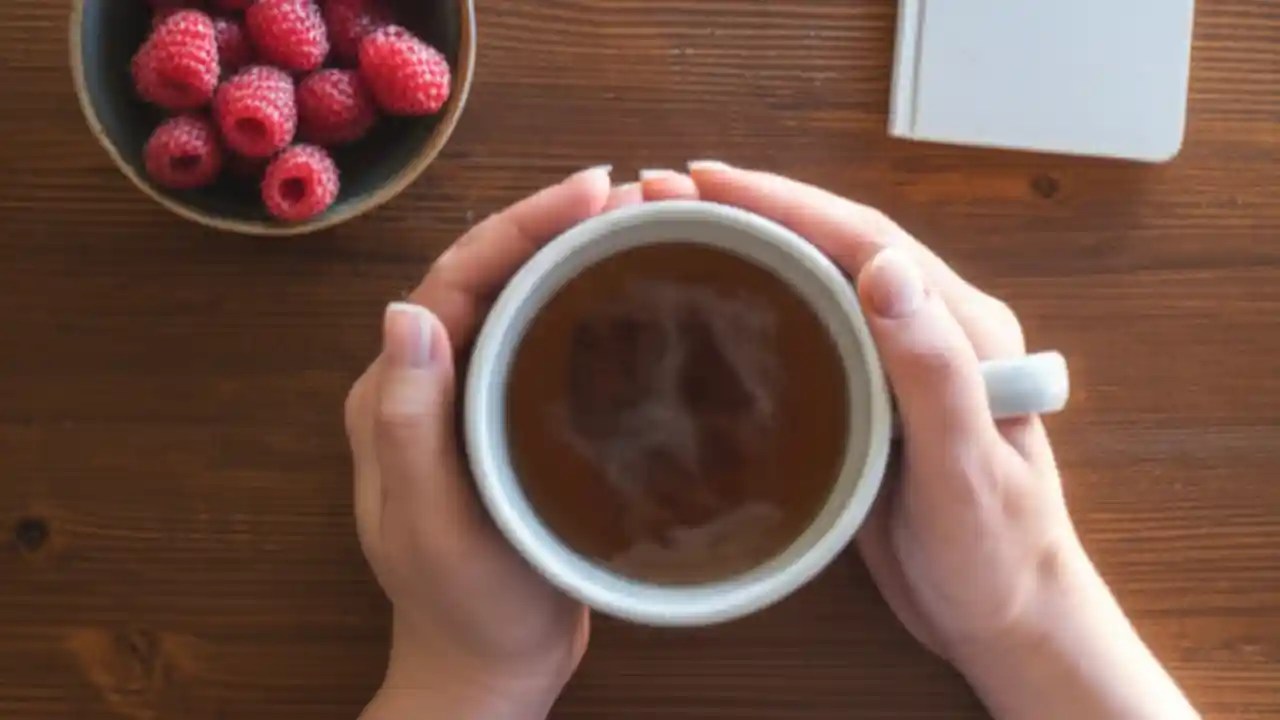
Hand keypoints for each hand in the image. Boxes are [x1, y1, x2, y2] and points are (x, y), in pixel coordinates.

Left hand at [344, 166, 699, 718]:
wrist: (487, 666)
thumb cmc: (464, 606)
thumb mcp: (431, 526)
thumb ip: (407, 427)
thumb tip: (404, 312)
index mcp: (393, 395)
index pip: (453, 282)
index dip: (519, 226)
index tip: (592, 191)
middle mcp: (423, 383)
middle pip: (483, 276)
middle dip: (547, 223)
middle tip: (628, 195)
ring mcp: (464, 399)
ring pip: (511, 300)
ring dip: (564, 253)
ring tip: (634, 222)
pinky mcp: (501, 417)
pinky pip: (535, 339)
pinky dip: (576, 302)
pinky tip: (623, 289)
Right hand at [687, 161, 1197, 719]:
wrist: (1005, 616)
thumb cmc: (995, 552)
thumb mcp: (967, 469)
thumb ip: (934, 371)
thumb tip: (884, 267)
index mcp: (964, 327)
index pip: (867, 239)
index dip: (787, 202)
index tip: (711, 182)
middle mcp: (931, 329)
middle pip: (836, 244)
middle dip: (755, 209)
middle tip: (670, 193)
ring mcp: (898, 363)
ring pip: (819, 280)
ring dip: (753, 244)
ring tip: (679, 225)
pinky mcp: (871, 398)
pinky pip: (811, 328)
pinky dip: (762, 298)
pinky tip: (716, 298)